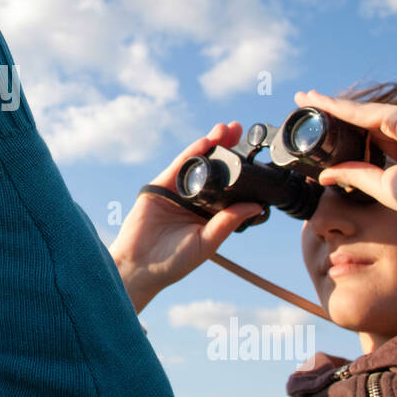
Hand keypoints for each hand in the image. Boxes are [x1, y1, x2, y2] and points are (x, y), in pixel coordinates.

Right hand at [110, 122, 263, 314]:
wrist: (140, 267)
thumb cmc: (174, 263)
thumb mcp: (207, 242)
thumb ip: (228, 222)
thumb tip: (257, 206)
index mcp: (209, 214)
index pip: (228, 186)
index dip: (239, 168)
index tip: (253, 154)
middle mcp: (195, 199)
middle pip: (213, 168)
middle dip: (226, 148)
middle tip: (238, 129)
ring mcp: (177, 192)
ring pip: (197, 162)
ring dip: (210, 144)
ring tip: (225, 129)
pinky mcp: (160, 188)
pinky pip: (178, 167)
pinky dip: (191, 153)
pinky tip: (204, 143)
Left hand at [295, 89, 396, 230]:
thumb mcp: (385, 188)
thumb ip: (356, 176)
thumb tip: (324, 176)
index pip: (368, 140)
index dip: (344, 137)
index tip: (320, 136)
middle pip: (359, 120)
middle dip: (333, 114)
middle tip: (305, 105)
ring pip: (357, 112)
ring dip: (330, 105)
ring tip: (305, 99)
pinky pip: (361, 112)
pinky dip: (338, 106)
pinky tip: (318, 102)